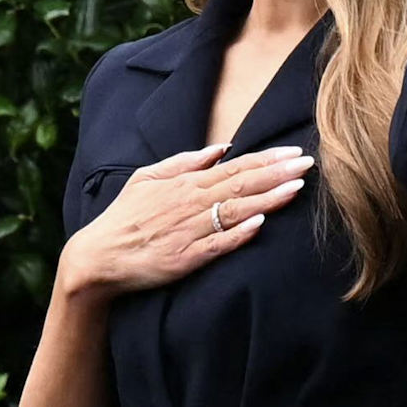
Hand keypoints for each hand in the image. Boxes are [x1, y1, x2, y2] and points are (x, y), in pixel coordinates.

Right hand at [58, 143, 311, 301]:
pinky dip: (238, 233)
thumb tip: (222, 148)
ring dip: (267, 199)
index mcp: (185, 184)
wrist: (97, 258)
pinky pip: (217, 244)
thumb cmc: (124, 218)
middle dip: (277, 173)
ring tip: (295, 188)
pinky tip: (260, 223)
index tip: (295, 153)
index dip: (267, 160)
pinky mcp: (184, 259)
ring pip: (235, 211)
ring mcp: (188, 231)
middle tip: (308, 164)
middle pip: (241, 184)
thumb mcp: (147, 178)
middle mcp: (190, 204)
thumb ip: (185, 162)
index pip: (235, 167)